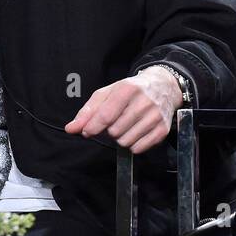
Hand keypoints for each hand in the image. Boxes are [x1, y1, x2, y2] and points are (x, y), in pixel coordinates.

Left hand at [64, 66, 180, 153]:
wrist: (164, 86)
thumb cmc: (131, 90)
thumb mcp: (107, 93)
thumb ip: (88, 111)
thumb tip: (71, 129)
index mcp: (127, 89)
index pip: (105, 116)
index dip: (93, 127)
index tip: (88, 131)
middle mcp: (144, 102)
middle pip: (114, 132)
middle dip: (109, 130)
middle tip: (115, 121)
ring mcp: (155, 117)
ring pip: (125, 142)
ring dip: (121, 138)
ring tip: (126, 125)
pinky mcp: (163, 130)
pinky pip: (139, 149)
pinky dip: (133, 144)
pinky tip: (136, 132)